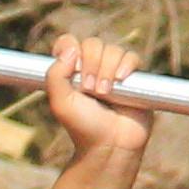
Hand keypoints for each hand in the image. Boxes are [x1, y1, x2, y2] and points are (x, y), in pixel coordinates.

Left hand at [35, 36, 152, 166]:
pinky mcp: (134, 77)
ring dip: (107, 69)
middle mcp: (92, 66)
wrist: (110, 145)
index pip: (69, 42)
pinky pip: (132, 57)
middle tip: (89, 89)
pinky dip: (126, 65)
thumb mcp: (60, 103)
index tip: (73, 68)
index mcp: (72, 70)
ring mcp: (114, 70)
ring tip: (105, 93)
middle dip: (91, 64)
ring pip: (113, 49)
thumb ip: (55, 75)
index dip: (70, 48)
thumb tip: (71, 49)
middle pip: (93, 43)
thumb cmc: (83, 127)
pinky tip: (121, 79)